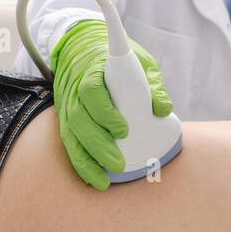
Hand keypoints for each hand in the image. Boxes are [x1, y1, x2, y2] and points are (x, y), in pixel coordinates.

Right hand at [50, 19, 173, 189]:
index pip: (91, 91)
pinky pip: (70, 145)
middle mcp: (75, 92)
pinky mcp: (67, 122)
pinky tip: (94, 179)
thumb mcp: (140, 63)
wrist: (86, 51)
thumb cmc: (118, 62)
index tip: (124, 130)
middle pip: (80, 120)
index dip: (105, 112)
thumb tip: (162, 110)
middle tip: (119, 163)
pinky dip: (81, 163)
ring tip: (105, 180)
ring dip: (88, 159)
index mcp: (93, 73)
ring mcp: (68, 108)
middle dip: (98, 145)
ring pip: (71, 136)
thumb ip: (152, 84)